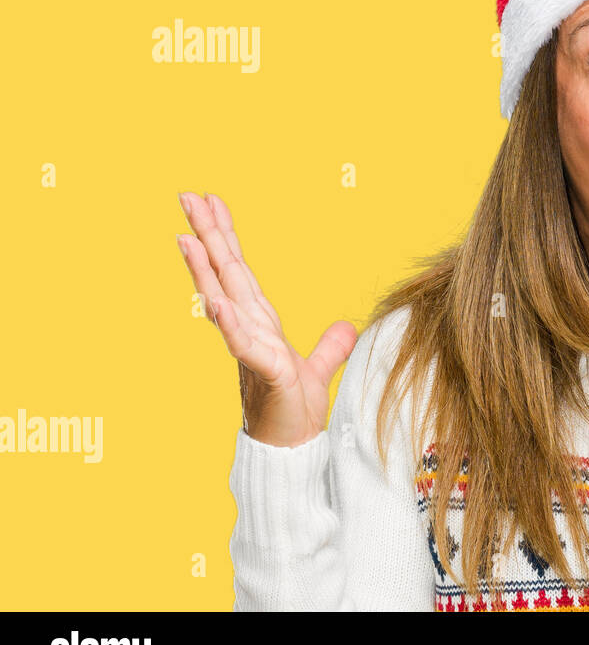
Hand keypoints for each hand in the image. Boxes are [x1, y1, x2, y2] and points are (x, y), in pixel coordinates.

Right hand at [175, 191, 357, 446]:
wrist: (290, 449)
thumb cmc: (293, 410)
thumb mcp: (316, 369)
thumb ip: (329, 347)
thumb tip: (346, 327)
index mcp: (258, 322)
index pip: (239, 271)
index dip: (225, 236)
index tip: (211, 201)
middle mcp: (247, 329)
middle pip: (224, 273)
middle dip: (206, 235)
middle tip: (185, 196)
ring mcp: (249, 348)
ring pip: (222, 299)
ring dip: (204, 269)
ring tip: (186, 237)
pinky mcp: (262, 371)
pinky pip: (242, 343)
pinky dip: (229, 323)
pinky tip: (216, 303)